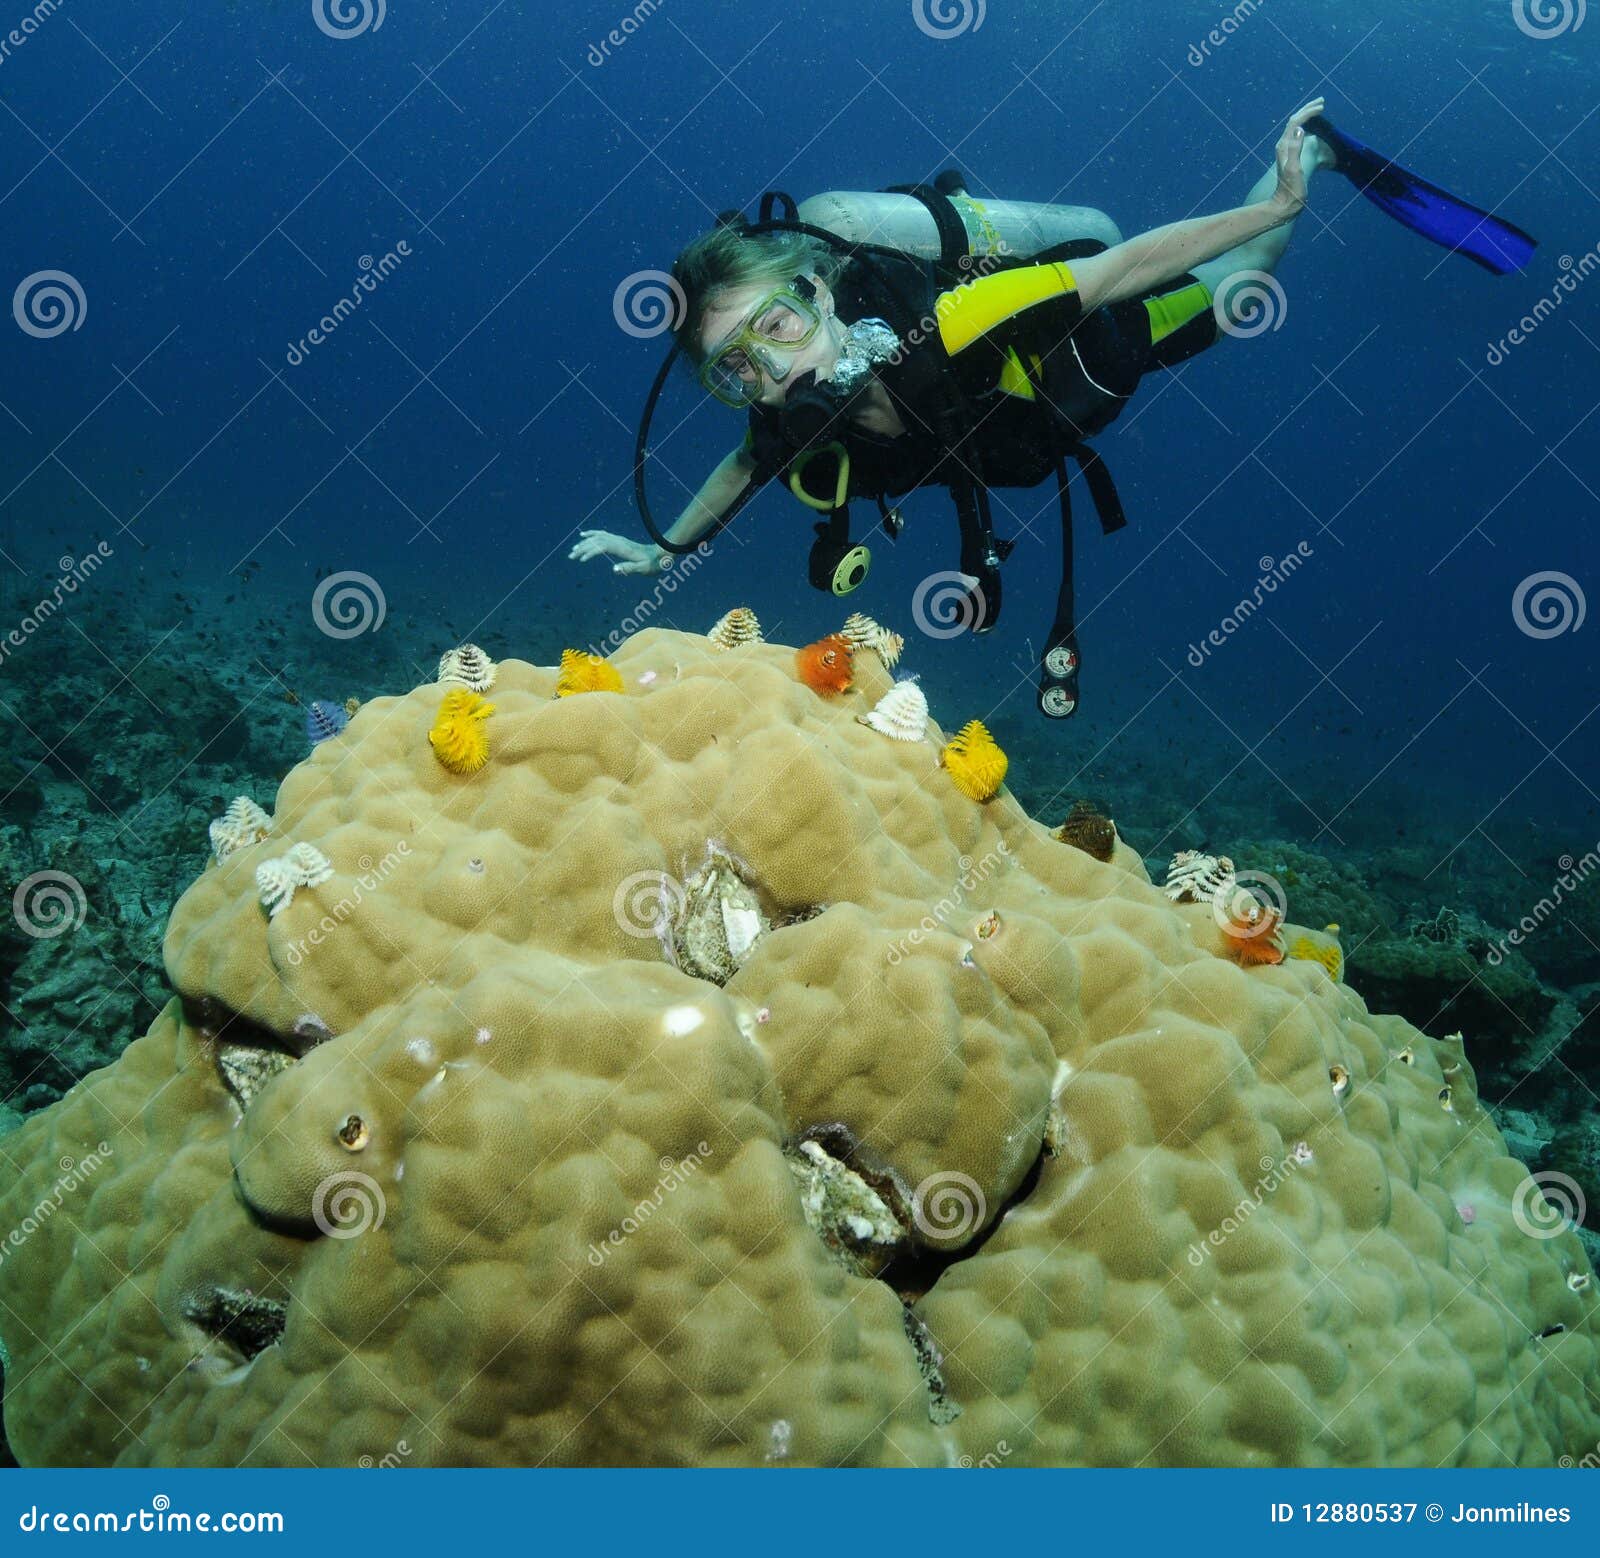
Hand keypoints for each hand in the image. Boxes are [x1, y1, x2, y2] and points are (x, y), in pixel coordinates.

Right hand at [568, 530, 664, 575]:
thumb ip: (629, 568)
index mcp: (623, 548)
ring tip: (574, 550)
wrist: (661, 553)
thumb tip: (613, 569)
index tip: (582, 560)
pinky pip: (602, 534)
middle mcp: (619, 541)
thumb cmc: (653, 564)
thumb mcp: (644, 569)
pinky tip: (584, 536)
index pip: (602, 546)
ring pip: (598, 537)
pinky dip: (592, 534)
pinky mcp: (619, 540)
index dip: (591, 552)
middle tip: (571, 556)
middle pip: (597, 541)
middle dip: (583, 548)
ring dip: (585, 543)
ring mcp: (619, 539)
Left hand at [1267, 97, 1325, 220]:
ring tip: (1318, 109)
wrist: (1284, 204)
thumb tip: (1300, 128)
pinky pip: (1298, 135)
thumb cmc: (1291, 189)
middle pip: (1294, 121)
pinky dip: (1306, 126)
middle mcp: (1283, 145)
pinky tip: (1313, 128)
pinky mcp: (1290, 156)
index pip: (1295, 122)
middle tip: (1322, 102)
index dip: (1308, 112)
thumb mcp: (1294, 169)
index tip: (1321, 108)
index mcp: (1284, 146)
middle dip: (1307, 109)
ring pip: (1295, 127)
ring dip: (1306, 115)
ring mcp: (1286, 150)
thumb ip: (1295, 148)